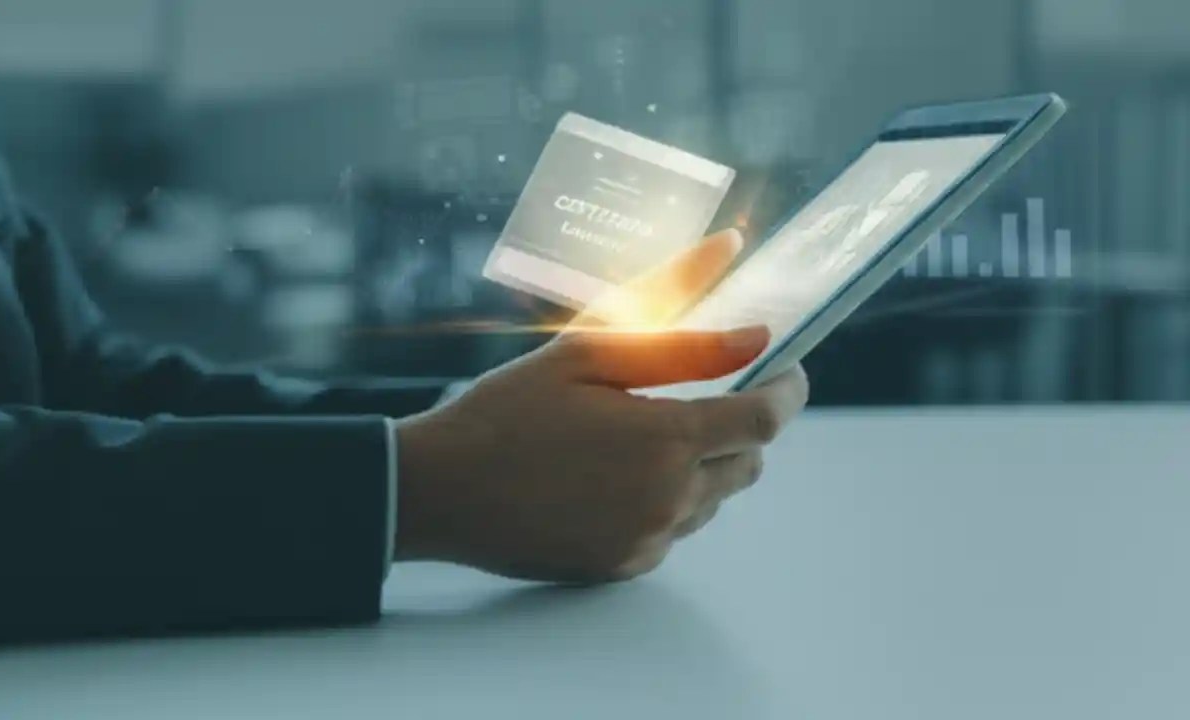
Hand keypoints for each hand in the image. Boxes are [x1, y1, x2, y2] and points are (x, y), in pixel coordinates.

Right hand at [395, 231, 809, 581]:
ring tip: (640, 434)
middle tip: (700, 394)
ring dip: (702, 464)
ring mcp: (646, 540)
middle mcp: (667, 500)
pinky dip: (665, 499)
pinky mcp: (621, 567)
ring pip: (713, 499)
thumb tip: (754, 322)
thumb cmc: (505, 412)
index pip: (766, 419)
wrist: (437, 491)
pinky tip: (611, 475)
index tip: (787, 368)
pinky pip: (672, 530)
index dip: (788, 389)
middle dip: (743, 425)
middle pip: (749, 463)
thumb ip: (677, 333)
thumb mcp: (586, 353)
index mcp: (664, 440)